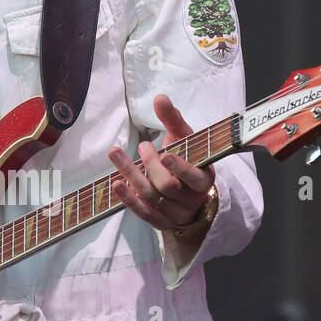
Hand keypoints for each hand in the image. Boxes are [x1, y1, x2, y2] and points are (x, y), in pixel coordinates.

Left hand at [109, 95, 214, 231]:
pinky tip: (116, 184)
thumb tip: (160, 98)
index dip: (179, 168)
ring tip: (116, 154)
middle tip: (143, 146)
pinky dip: (129, 200)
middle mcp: (192, 198)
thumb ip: (173, 120)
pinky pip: (144, 214)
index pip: (193, 177)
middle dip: (151, 166)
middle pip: (167, 187)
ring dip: (131, 175)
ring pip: (152, 198)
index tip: (165, 154)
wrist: (191, 192)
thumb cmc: (188, 159)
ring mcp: (176, 213)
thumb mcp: (185, 139)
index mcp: (204, 178)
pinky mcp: (162, 221)